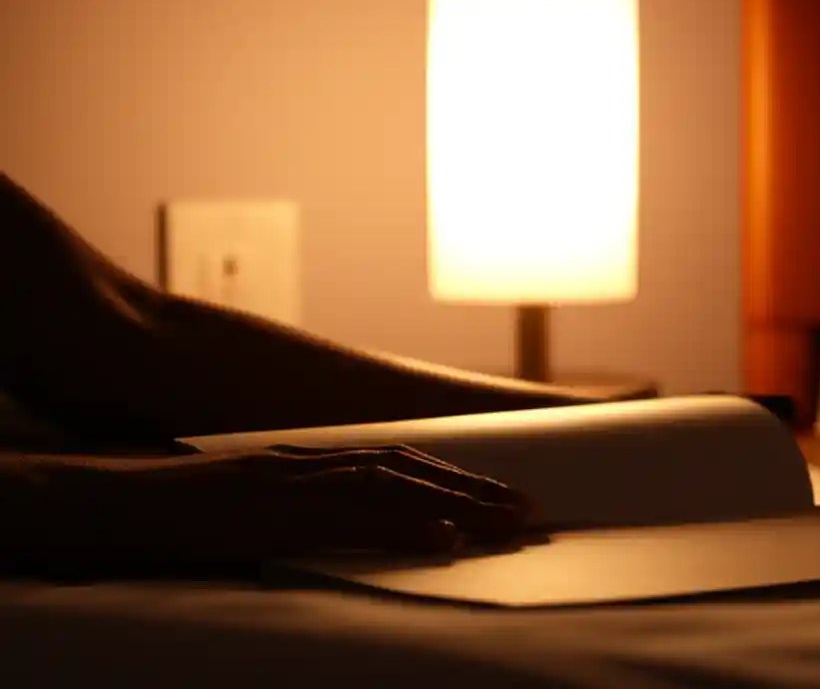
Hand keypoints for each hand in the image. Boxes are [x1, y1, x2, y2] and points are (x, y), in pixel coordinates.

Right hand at [19, 444, 532, 564]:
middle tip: (532, 512)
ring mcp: (289, 480)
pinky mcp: (268, 507)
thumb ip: (309, 508)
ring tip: (507, 525)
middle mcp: (308, 460)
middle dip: (476, 489)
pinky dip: (401, 525)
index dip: (457, 478)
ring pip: (393, 484)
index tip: (505, 498)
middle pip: (410, 468)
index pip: (398, 462)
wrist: (110, 502)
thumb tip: (360, 528)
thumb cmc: (180, 512)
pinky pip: (347, 516)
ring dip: (458, 502)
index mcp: (308, 459)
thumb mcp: (257, 504)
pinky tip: (443, 537)